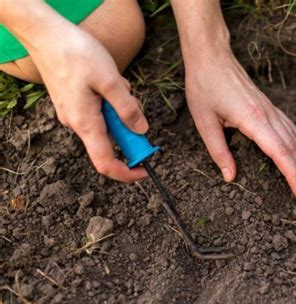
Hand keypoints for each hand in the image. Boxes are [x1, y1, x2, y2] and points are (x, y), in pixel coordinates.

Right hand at [9, 4, 148, 182]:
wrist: (46, 35)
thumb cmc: (76, 54)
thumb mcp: (110, 80)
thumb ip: (127, 108)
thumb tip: (141, 131)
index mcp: (86, 123)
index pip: (106, 163)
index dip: (127, 172)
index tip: (145, 170)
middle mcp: (77, 124)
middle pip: (111, 142)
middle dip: (128, 127)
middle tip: (133, 102)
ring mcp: (75, 114)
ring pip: (107, 123)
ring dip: (120, 109)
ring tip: (117, 83)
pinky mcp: (75, 104)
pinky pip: (100, 112)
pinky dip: (111, 101)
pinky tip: (109, 81)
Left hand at [185, 50, 295, 202]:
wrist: (211, 57)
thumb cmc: (205, 87)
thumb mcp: (205, 122)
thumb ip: (219, 152)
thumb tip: (230, 176)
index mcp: (253, 120)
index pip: (280, 153)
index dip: (293, 175)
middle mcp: (267, 115)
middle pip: (292, 149)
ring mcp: (270, 109)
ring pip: (295, 138)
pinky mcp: (268, 106)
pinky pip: (290, 127)